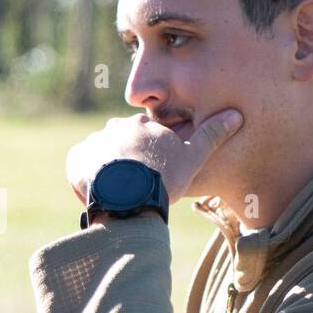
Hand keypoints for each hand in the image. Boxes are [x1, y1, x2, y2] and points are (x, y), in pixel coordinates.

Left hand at [65, 109, 243, 205]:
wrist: (128, 197)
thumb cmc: (164, 177)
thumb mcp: (193, 157)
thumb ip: (211, 135)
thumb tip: (236, 115)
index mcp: (143, 125)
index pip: (147, 135)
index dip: (152, 155)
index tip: (155, 172)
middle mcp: (116, 127)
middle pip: (123, 142)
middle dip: (129, 159)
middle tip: (136, 184)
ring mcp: (95, 142)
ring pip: (102, 153)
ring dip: (108, 168)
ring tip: (118, 192)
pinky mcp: (76, 159)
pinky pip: (81, 165)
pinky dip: (88, 176)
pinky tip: (100, 192)